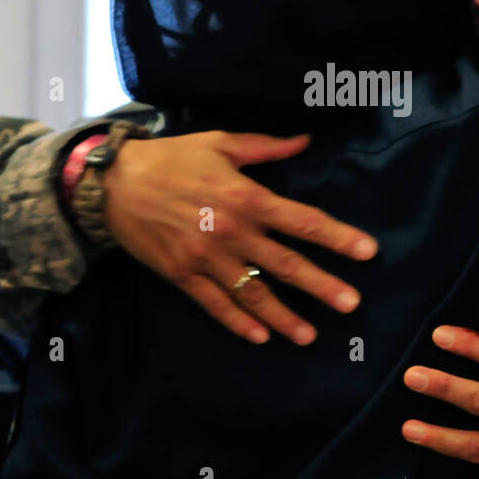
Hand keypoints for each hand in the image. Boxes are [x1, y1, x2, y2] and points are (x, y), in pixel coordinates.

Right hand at [102, 131, 377, 345]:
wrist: (112, 182)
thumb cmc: (171, 158)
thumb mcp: (220, 143)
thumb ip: (266, 147)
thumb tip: (305, 141)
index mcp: (246, 196)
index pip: (301, 220)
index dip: (337, 237)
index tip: (367, 252)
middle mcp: (231, 232)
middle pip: (285, 264)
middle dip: (322, 286)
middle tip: (352, 304)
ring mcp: (206, 257)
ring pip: (253, 292)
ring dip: (284, 316)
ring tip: (310, 335)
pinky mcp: (182, 275)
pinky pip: (214, 304)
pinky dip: (238, 322)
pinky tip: (260, 337)